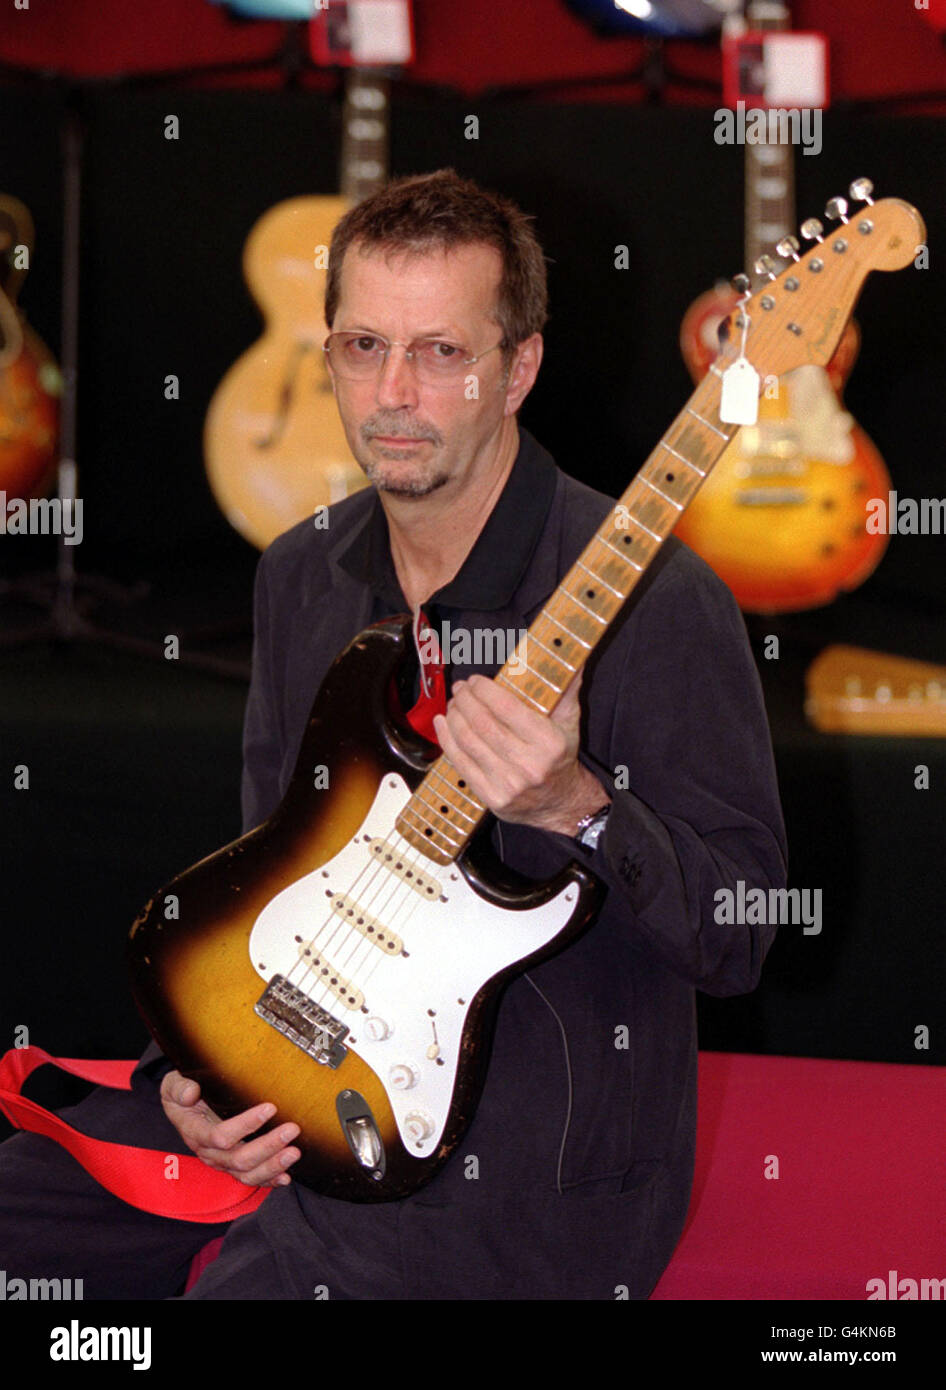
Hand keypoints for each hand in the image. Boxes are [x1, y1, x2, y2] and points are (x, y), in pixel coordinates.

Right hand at [159, 1069, 300, 1187]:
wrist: (184, 1105)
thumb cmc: (183, 1092)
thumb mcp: (173, 1084)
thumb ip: (179, 1087)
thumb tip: (190, 1094)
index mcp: (195, 1132)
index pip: (220, 1136)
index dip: (246, 1125)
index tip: (270, 1108)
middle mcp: (209, 1152)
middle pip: (239, 1158)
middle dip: (268, 1145)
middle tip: (292, 1129)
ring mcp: (222, 1162)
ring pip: (247, 1174)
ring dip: (273, 1165)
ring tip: (294, 1153)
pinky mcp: (233, 1166)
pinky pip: (251, 1179)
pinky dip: (269, 1180)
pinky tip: (286, 1177)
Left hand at [432, 670, 608, 835]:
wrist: (561, 803)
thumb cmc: (560, 757)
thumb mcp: (569, 723)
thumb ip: (567, 689)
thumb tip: (575, 660)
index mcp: (548, 742)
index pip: (505, 707)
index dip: (483, 690)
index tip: (475, 681)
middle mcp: (529, 764)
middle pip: (482, 723)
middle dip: (465, 700)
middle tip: (460, 688)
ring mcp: (508, 784)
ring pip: (468, 741)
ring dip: (454, 716)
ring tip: (453, 703)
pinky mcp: (491, 797)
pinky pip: (460, 763)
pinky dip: (446, 739)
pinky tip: (443, 723)